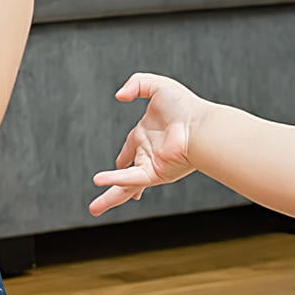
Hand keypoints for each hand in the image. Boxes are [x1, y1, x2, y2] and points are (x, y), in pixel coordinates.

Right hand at [89, 73, 212, 214]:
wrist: (200, 125)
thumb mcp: (158, 86)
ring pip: (125, 186)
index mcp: (145, 136)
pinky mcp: (155, 173)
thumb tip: (119, 96)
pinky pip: (131, 178)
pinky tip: (100, 180)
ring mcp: (150, 166)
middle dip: (110, 189)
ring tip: (94, 210)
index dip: (122, 157)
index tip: (118, 163)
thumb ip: (137, 84)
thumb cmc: (185, 106)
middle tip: (97, 205)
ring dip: (109, 198)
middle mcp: (147, 154)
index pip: (129, 150)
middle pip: (124, 176)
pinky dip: (115, 179)